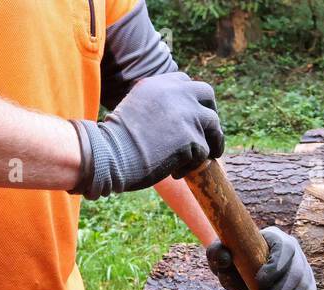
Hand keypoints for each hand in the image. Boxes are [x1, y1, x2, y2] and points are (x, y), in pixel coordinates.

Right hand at [71, 72, 222, 198]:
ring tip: (206, 156)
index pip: (186, 82)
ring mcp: (186, 114)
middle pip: (207, 94)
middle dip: (211, 112)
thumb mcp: (135, 107)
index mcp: (159, 83)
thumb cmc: (116, 139)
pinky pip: (203, 153)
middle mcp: (175, 93)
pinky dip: (192, 165)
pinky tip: (175, 172)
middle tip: (211, 132)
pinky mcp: (191, 138)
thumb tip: (176, 116)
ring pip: (213, 125)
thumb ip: (157, 103)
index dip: (193, 99)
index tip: (194, 113)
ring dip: (212, 142)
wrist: (110, 154)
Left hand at [206, 227, 316, 289]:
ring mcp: (304, 267)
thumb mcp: (219, 256)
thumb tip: (225, 258)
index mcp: (276, 237)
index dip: (276, 266)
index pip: (286, 248)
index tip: (259, 282)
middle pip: (295, 273)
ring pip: (301, 289)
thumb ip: (216, 253)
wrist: (246, 272)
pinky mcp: (308, 285)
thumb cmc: (232, 262)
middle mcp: (295, 249)